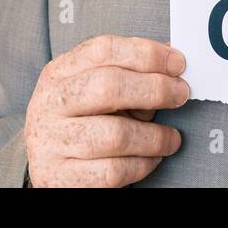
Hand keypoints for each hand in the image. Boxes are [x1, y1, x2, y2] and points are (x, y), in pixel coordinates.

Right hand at [24, 34, 188, 186]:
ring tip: (170, 138)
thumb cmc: (80, 122)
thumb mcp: (93, 89)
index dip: (146, 53)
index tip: (177, 63)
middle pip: (108, 86)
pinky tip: (151, 158)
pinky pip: (113, 171)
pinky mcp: (60, 178)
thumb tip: (172, 64)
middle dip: (155, 89)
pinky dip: (142, 164)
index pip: (103, 50)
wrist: (48, 168)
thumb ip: (128, 74)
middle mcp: (50, 103)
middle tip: (180, 95)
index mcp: (59, 72)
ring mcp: (52, 142)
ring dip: (155, 136)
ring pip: (116, 135)